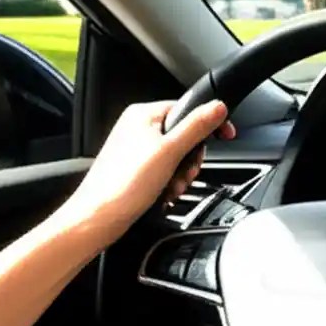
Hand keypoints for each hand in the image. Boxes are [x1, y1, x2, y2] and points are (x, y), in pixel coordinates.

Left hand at [60, 100, 234, 240]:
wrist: (98, 218)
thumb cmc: (124, 185)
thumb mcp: (170, 151)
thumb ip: (197, 126)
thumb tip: (218, 107)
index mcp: (143, 115)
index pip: (188, 110)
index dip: (208, 125)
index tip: (226, 136)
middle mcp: (137, 128)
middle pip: (184, 135)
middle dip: (190, 159)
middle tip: (184, 173)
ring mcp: (135, 149)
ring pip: (175, 155)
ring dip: (180, 174)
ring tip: (171, 187)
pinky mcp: (134, 169)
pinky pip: (163, 169)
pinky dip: (169, 182)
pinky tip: (163, 193)